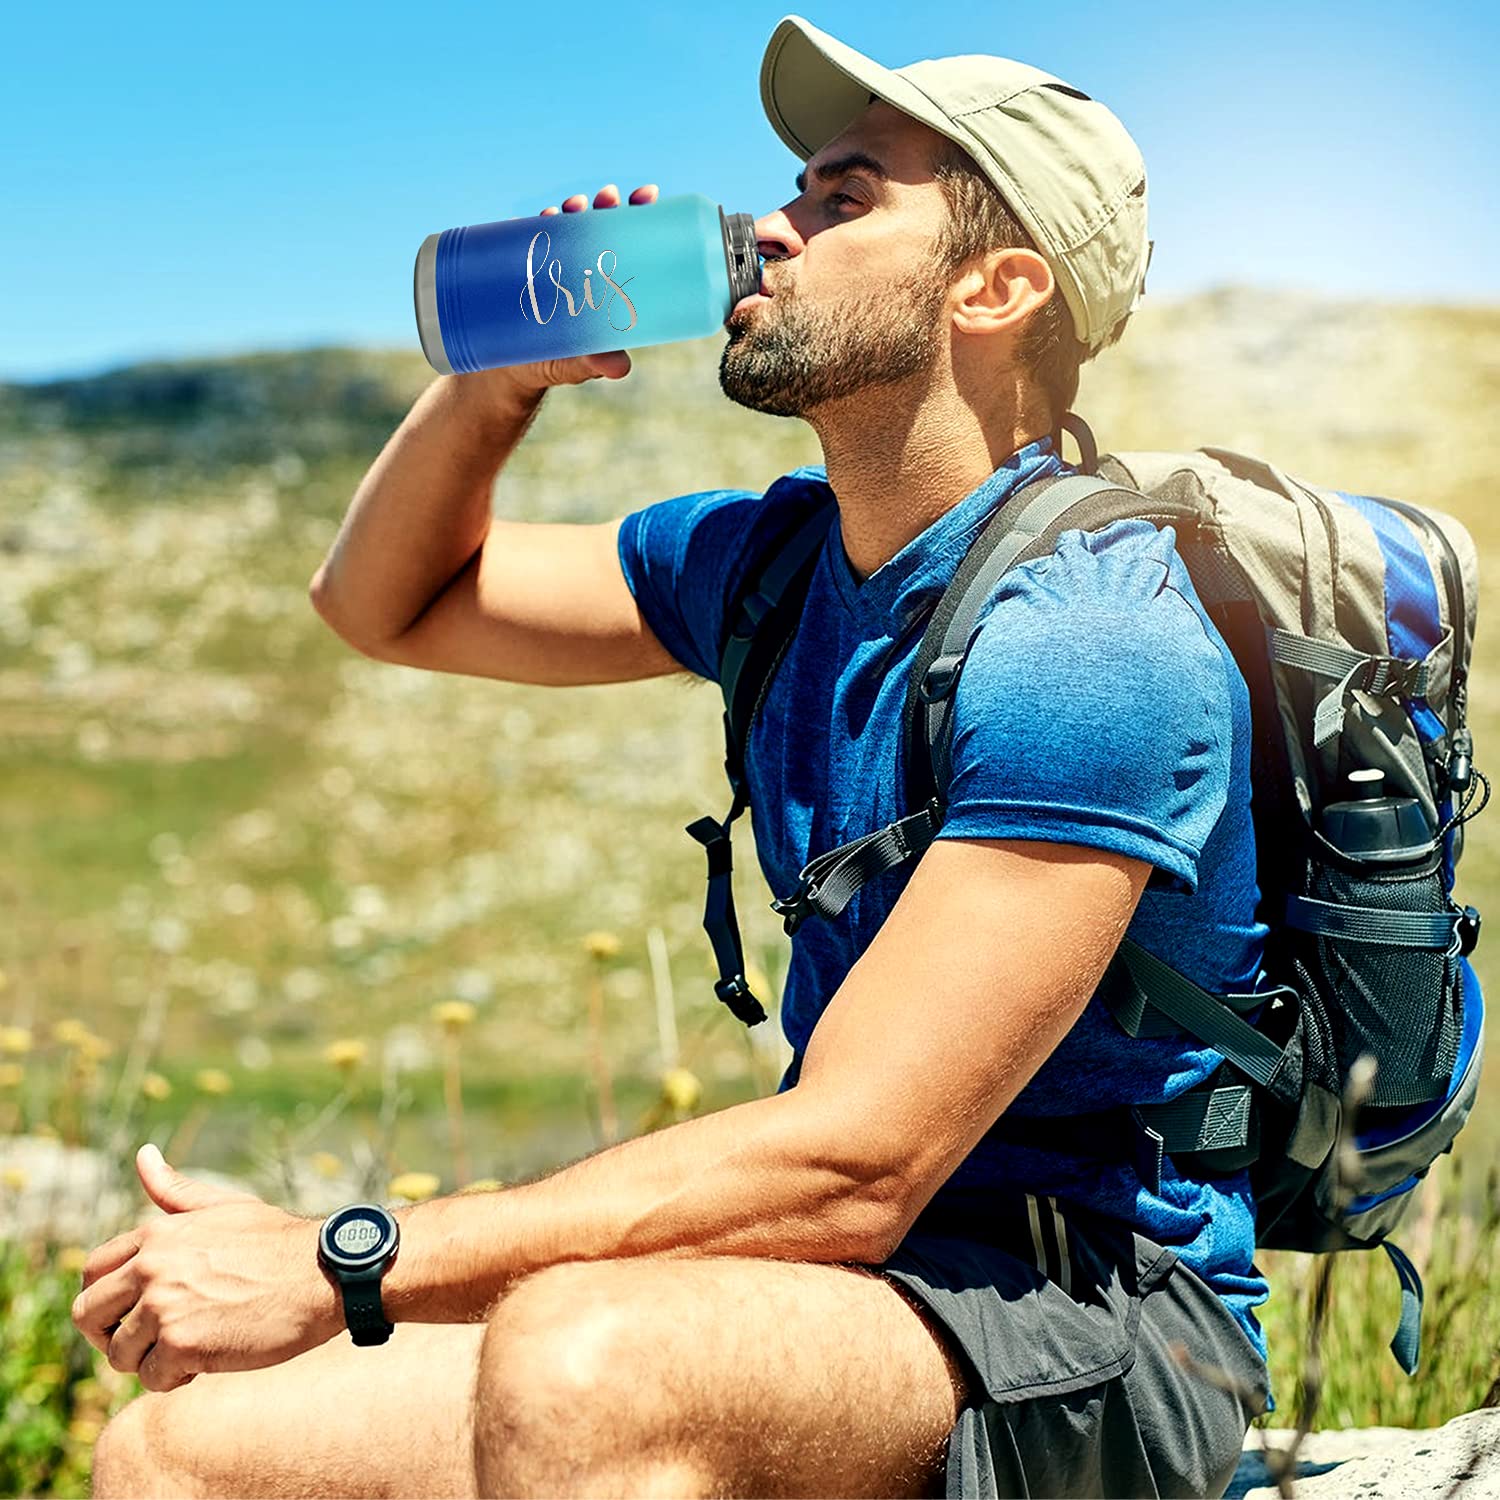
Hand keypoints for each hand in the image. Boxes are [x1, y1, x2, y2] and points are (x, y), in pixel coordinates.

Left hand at [70, 1144, 342, 1392]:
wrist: (325, 1274)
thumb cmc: (278, 1242)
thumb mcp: (225, 1207)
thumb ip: (176, 1191)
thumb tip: (143, 1154)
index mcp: (157, 1233)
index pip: (92, 1272)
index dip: (105, 1299)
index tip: (132, 1312)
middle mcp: (151, 1266)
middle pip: (87, 1314)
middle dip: (111, 1335)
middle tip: (150, 1341)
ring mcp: (163, 1305)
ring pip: (117, 1353)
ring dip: (148, 1360)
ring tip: (189, 1349)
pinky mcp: (181, 1343)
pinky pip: (151, 1378)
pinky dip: (174, 1379)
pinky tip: (207, 1361)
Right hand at [452, 181, 658, 411]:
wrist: (506, 371)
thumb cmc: (552, 365)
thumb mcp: (575, 365)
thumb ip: (595, 363)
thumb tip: (620, 368)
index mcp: (605, 287)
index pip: (627, 245)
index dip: (637, 218)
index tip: (646, 196)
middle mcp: (581, 269)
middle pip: (599, 228)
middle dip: (606, 206)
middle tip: (609, 197)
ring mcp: (551, 265)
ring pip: (567, 227)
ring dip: (574, 210)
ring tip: (575, 206)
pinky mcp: (522, 266)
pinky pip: (530, 238)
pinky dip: (537, 224)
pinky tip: (543, 216)